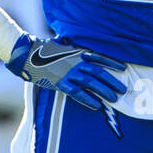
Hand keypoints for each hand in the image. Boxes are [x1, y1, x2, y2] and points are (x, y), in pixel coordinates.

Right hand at [6, 34, 127, 111]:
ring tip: (115, 99)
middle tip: (123, 90)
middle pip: (99, 73)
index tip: (124, 69)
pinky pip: (77, 93)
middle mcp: (76, 62)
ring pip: (91, 83)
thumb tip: (83, 51)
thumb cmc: (45, 50)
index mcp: (78, 52)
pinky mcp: (60, 83)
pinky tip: (96, 106)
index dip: (113, 63)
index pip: (100, 58)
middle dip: (112, 82)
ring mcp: (69, 73)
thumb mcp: (63, 46)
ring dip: (104, 91)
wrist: (28, 54)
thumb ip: (75, 49)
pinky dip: (87, 99)